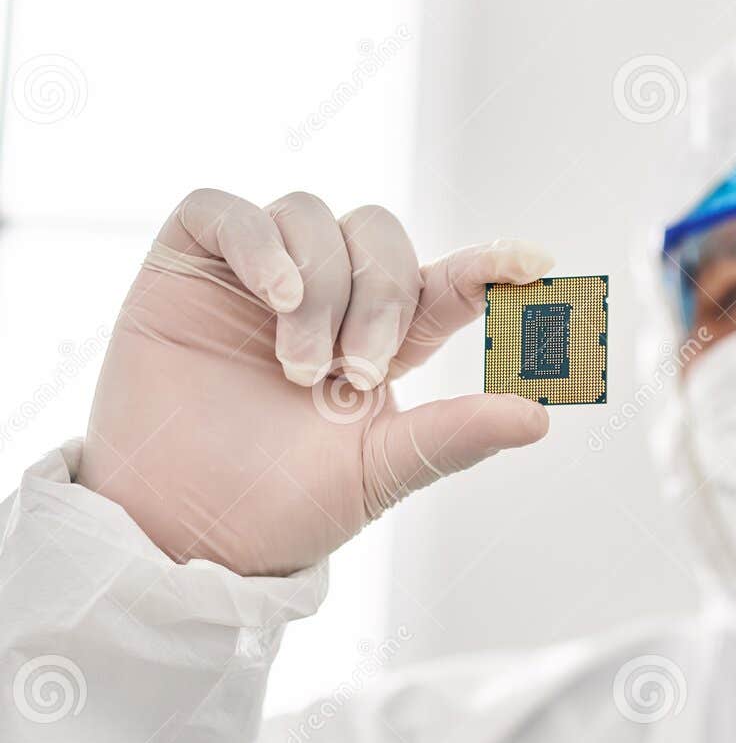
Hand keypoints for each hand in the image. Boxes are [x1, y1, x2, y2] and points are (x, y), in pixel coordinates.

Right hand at [77, 189, 553, 576]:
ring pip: (311, 217)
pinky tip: (277, 294)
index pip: (444, 283)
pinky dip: (261, 242)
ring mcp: (257, 274)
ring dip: (321, 289)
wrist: (189, 531)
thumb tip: (539, 416)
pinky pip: (228, 211)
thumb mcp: (383, 470)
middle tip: (358, 372)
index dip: (487, 266)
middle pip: (379, 237)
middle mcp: (325, 294)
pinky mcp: (189, 264)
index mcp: (381, 338)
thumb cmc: (284, 505)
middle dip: (381, 296)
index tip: (533, 265)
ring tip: (299, 368)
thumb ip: (456, 435)